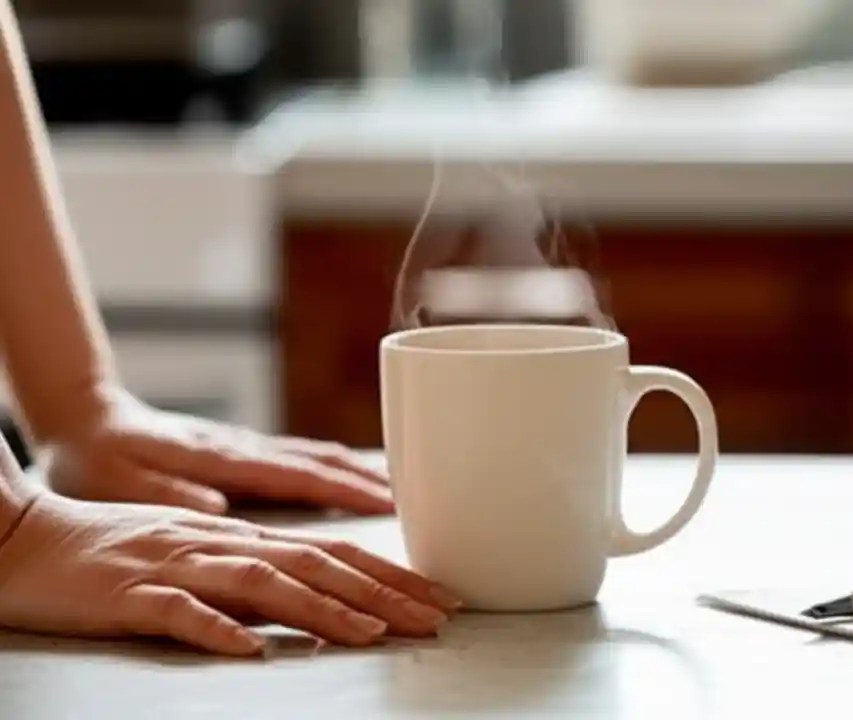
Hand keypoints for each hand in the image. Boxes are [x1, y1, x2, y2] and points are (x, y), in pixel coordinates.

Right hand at [0, 491, 459, 655]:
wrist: (25, 539)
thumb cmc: (115, 550)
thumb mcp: (196, 552)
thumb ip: (253, 569)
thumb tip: (316, 598)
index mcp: (237, 537)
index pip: (329, 552)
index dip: (390, 573)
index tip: (440, 597)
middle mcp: (218, 544)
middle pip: (314, 563)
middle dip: (382, 591)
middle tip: (437, 618)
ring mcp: (175, 567)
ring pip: (260, 583)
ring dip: (322, 608)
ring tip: (372, 633)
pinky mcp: (129, 594)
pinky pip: (177, 613)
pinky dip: (217, 629)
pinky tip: (251, 651)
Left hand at [44, 391, 393, 515]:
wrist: (88, 417)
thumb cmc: (98, 457)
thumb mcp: (117, 481)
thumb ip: (166, 492)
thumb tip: (216, 507)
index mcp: (225, 459)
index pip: (300, 475)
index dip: (347, 490)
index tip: (390, 503)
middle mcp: (247, 448)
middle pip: (325, 463)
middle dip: (376, 483)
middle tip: (425, 504)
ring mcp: (251, 446)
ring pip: (322, 457)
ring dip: (366, 473)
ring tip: (409, 493)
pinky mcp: (247, 451)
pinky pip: (308, 459)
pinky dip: (344, 468)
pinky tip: (362, 479)